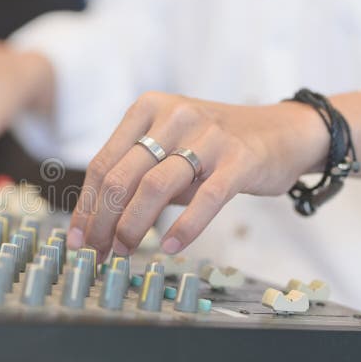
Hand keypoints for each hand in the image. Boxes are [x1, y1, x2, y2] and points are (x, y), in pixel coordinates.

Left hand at [66, 91, 329, 260]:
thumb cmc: (215, 146)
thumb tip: (98, 224)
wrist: (283, 131)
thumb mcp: (169, 147)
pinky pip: (204, 199)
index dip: (86, 206)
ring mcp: (207, 136)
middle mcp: (173, 116)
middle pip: (121, 177)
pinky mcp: (239, 159)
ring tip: (124, 251)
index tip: (77, 238)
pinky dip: (183, 228)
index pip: (103, 163)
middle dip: (103, 221)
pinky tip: (167, 248)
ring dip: (132, 227)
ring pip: (153, 187)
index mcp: (147, 109)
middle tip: (97, 251)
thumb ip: (137, 175)